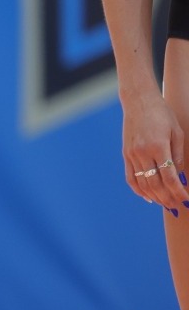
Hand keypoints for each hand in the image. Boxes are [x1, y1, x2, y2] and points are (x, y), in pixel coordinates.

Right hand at [123, 92, 188, 215]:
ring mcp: (131, 154)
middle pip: (156, 184)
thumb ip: (178, 156)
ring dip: (156, 197)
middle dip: (168, 198)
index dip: (179, 192)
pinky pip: (131, 177)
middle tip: (178, 207)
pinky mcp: (126, 154)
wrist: (138, 101)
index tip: (187, 200)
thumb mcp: (176, 132)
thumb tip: (180, 178)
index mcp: (157, 146)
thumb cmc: (162, 114)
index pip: (170, 177)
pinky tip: (149, 197)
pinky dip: (139, 190)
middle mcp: (142, 152)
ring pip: (143, 184)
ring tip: (167, 205)